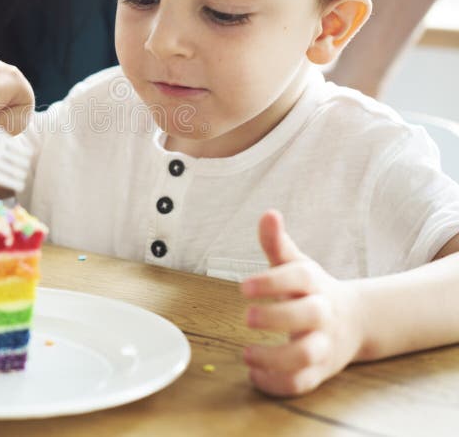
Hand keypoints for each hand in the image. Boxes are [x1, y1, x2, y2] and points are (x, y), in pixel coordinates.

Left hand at [240, 210, 364, 395]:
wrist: (355, 320)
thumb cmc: (312, 288)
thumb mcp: (295, 263)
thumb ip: (277, 242)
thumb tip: (269, 213)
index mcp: (314, 283)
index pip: (297, 277)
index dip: (271, 281)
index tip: (243, 287)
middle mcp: (322, 313)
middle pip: (308, 315)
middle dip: (277, 318)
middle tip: (247, 317)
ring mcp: (323, 344)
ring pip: (306, 355)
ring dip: (274, 358)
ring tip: (246, 354)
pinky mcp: (320, 371)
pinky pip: (302, 383)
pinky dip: (277, 384)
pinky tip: (254, 375)